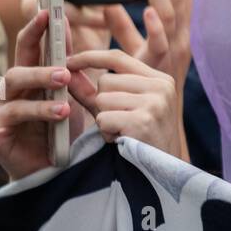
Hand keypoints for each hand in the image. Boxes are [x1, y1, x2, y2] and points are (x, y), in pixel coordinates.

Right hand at [0, 8, 83, 179]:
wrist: (55, 168)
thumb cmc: (61, 127)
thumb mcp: (71, 95)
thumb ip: (68, 66)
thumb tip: (67, 28)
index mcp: (29, 79)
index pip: (28, 49)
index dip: (35, 31)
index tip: (48, 14)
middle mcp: (10, 94)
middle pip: (17, 75)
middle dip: (40, 73)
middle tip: (64, 76)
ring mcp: (0, 117)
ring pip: (13, 106)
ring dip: (38, 107)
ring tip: (64, 110)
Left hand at [65, 48, 180, 157]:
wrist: (164, 172)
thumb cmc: (141, 140)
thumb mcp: (121, 109)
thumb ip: (94, 90)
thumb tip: (66, 69)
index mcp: (160, 80)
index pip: (117, 57)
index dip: (90, 57)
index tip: (69, 61)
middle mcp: (160, 87)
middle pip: (106, 80)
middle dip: (102, 103)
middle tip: (120, 123)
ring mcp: (154, 103)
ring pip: (102, 99)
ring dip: (104, 120)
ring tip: (122, 132)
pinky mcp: (143, 120)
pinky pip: (103, 118)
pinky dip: (106, 132)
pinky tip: (122, 141)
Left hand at [104, 0, 192, 90]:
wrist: (153, 143)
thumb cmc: (140, 99)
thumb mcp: (134, 57)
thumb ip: (124, 31)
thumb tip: (109, 5)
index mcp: (175, 42)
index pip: (181, 1)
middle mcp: (178, 48)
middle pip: (176, 1)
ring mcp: (169, 61)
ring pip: (168, 17)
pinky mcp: (158, 70)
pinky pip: (157, 47)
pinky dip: (152, 27)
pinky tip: (146, 10)